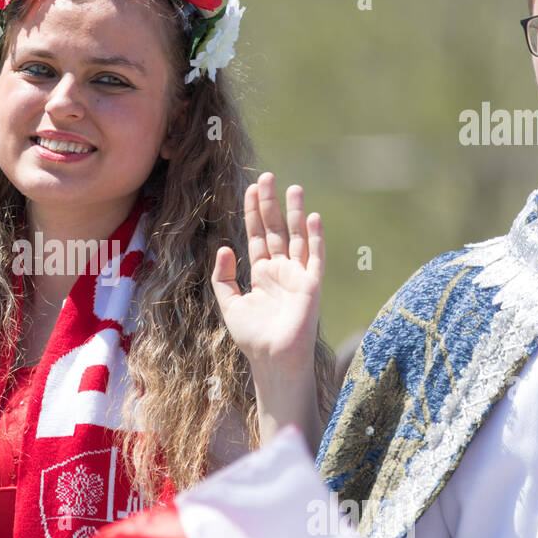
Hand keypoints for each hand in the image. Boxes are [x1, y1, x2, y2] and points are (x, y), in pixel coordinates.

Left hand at [212, 174, 323, 372]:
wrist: (272, 360)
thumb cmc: (252, 337)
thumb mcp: (229, 303)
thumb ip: (223, 277)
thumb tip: (224, 248)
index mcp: (261, 274)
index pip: (258, 236)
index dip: (254, 213)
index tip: (251, 188)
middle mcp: (280, 271)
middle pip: (275, 230)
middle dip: (270, 204)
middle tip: (266, 177)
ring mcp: (297, 276)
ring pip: (296, 237)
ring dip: (294, 213)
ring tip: (293, 188)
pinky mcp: (311, 285)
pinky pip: (314, 256)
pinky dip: (314, 237)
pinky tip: (312, 217)